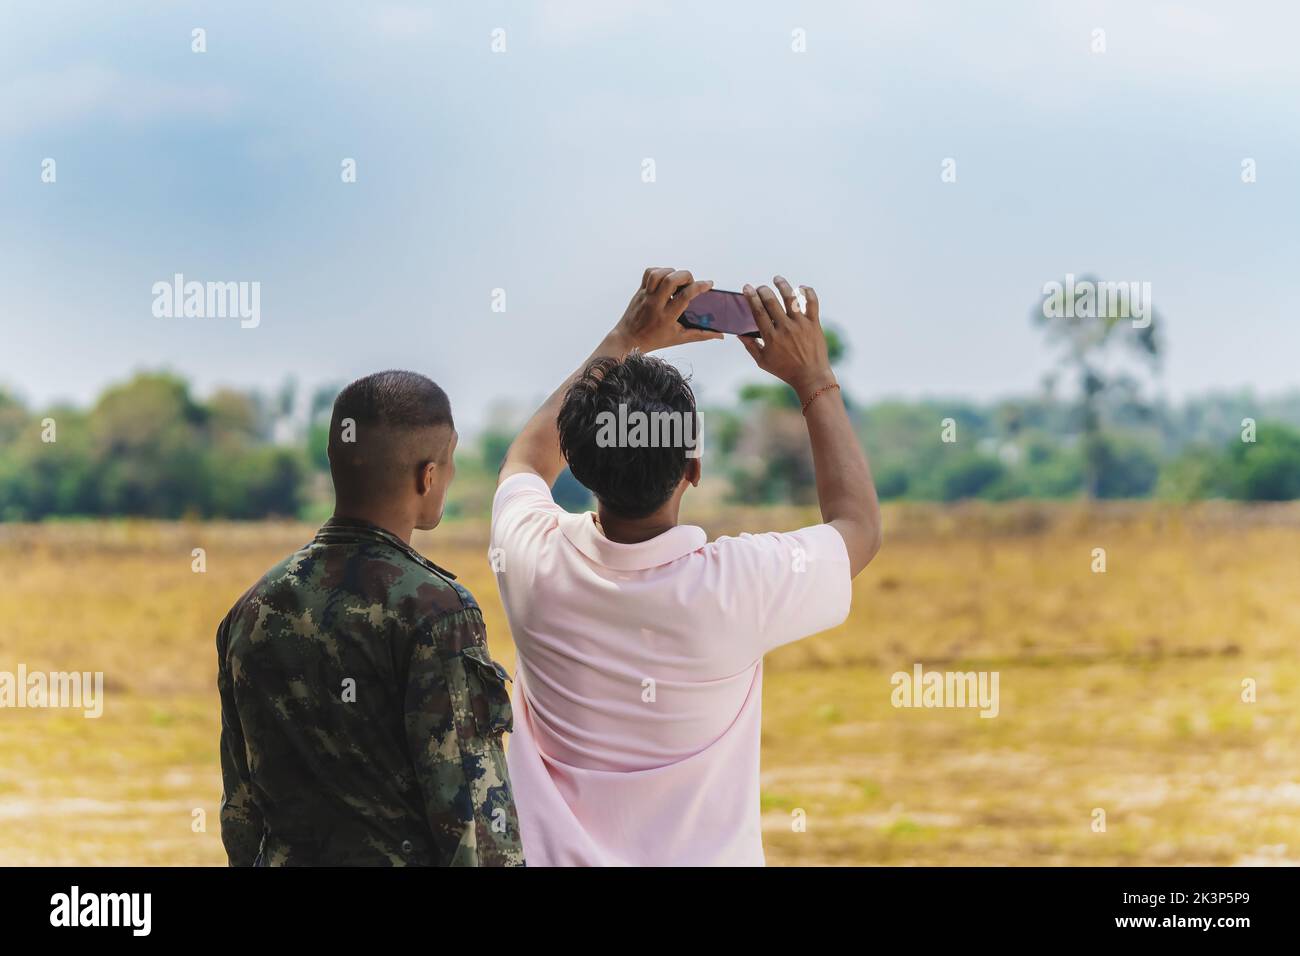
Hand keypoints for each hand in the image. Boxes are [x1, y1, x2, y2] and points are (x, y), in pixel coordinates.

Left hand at [608, 267, 720, 352]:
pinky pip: (649, 273)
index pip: (685, 296)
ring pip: (658, 273)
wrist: (629, 339)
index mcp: (667, 317)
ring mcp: (645, 296)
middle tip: (691, 282)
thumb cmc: (655, 339)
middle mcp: (655, 304)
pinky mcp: (639, 290)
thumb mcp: (679, 338)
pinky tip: (666, 278)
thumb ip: (701, 335)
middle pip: (671, 280)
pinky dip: (660, 271)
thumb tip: (720, 334)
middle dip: (686, 276)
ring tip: (678, 280)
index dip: (699, 287)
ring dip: (672, 272)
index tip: (709, 284)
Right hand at [740, 277, 835, 400]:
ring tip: (777, 278)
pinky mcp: (814, 324)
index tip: (747, 287)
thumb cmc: (785, 370)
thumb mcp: (763, 361)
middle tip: (760, 287)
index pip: (758, 311)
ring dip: (782, 285)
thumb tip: (739, 334)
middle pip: (772, 302)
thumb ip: (750, 346)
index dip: (751, 297)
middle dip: (763, 290)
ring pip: (791, 298)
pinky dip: (807, 292)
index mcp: (771, 337)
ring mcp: (801, 325)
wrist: (811, 377)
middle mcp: (785, 328)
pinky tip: (801, 287)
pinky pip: (812, 303)